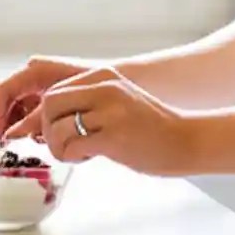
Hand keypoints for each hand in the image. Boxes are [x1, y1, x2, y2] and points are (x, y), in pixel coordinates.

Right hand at [0, 55, 96, 140]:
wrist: (122, 80)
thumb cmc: (95, 90)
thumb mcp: (61, 108)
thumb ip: (34, 120)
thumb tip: (11, 135)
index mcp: (35, 71)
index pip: (2, 93)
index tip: (1, 138)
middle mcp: (34, 73)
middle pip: (8, 101)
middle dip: (9, 123)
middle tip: (15, 144)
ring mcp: (41, 82)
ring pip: (19, 106)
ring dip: (21, 125)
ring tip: (34, 139)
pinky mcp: (50, 90)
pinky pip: (32, 108)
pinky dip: (33, 122)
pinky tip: (44, 134)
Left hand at [2, 67, 196, 176]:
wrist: (186, 140)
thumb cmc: (153, 127)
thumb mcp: (120, 100)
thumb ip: (90, 101)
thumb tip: (54, 117)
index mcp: (104, 77)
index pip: (55, 90)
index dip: (48, 116)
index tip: (58, 132)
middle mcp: (105, 88)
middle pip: (50, 105)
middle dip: (47, 130)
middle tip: (63, 144)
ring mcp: (110, 112)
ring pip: (57, 127)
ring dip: (59, 147)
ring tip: (78, 153)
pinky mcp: (114, 136)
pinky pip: (72, 146)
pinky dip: (71, 156)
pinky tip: (88, 157)